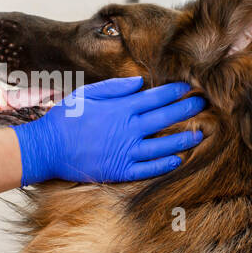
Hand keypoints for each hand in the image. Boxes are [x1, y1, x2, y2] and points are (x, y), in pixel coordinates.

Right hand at [13, 77, 205, 185]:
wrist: (48, 147)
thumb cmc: (65, 118)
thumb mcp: (87, 94)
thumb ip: (114, 88)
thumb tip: (140, 83)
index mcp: (121, 109)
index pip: (156, 98)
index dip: (175, 92)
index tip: (190, 87)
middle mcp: (128, 129)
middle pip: (164, 119)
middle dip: (186, 110)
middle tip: (204, 105)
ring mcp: (126, 151)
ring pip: (162, 145)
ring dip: (183, 139)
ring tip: (200, 134)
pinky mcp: (120, 170)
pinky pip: (148, 168)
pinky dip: (164, 164)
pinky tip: (178, 160)